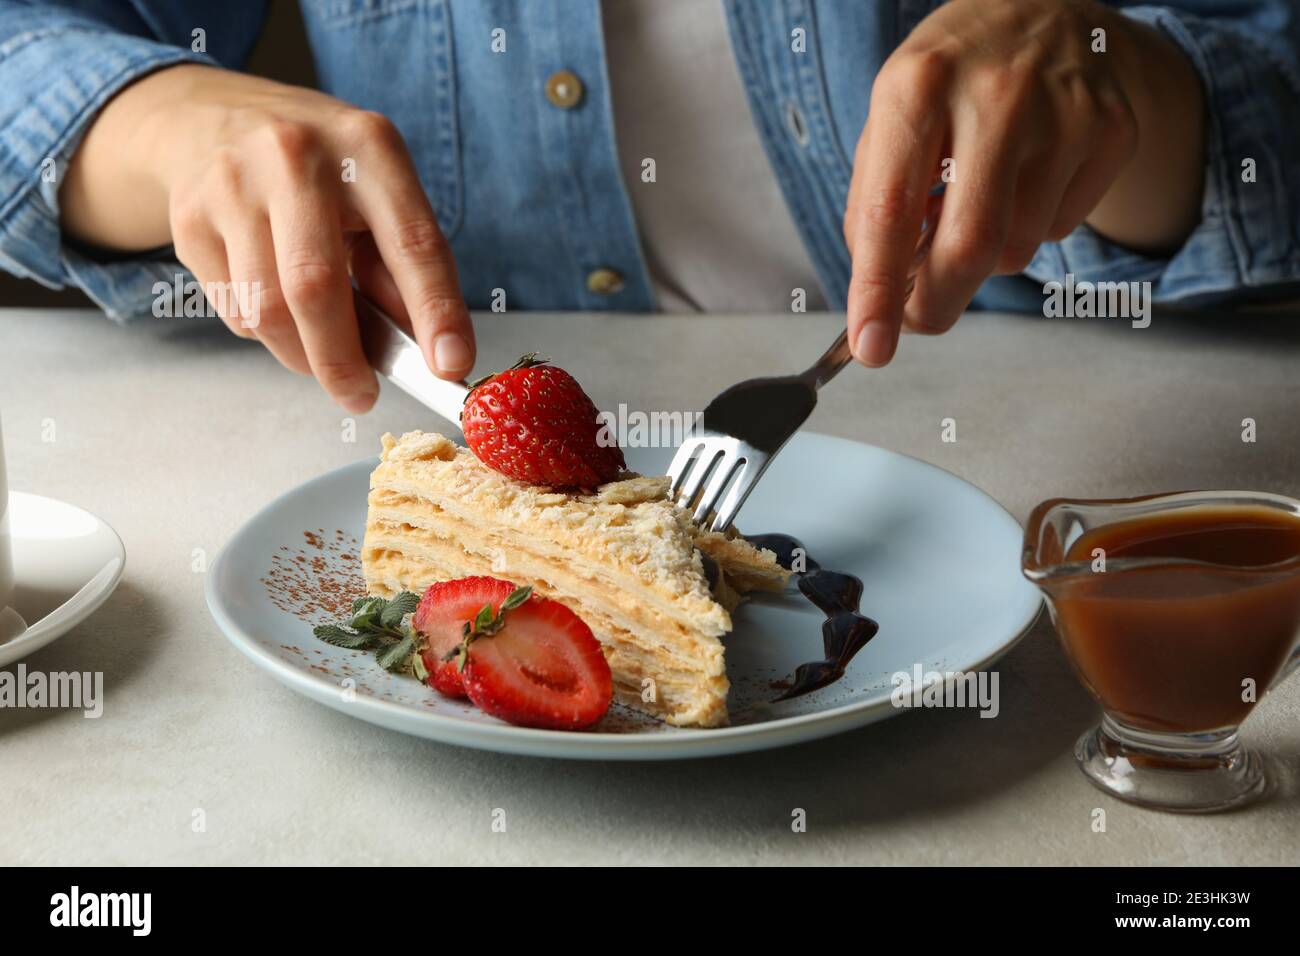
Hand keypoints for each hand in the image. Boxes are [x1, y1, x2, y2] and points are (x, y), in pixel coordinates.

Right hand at [61, 65, 473, 410]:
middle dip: (343, 360)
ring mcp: (233, 184)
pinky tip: (277, 307)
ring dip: (301, 354)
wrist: (212, 118)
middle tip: (362, 395)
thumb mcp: (377, 193)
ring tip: (323, 357)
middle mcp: (296, 156)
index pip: (411, 242)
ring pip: (265, 310)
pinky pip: (233, 308)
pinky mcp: (189, 218)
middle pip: (315, 286)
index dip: (435, 312)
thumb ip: (402, 268)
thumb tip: (429, 353)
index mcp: (368, 147)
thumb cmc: (320, 171)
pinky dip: (264, 330)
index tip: (450, 367)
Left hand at [844, 0, 1204, 365]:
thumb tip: (880, 296)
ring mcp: (1065, 113)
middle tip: (918, 319)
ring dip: (984, 253)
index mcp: (918, 86)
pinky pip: (1057, 230)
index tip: (870, 347)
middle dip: (936, 303)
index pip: (892, 210)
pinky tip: (1027, 174)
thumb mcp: (892, 117)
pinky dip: (1030, 226)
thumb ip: (876, 204)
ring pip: (1014, 250)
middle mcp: (995, 94)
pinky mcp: (1112, 132)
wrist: (1050, 9)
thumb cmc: (952, 77)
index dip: (877, 289)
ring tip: (980, 195)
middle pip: (968, 246)